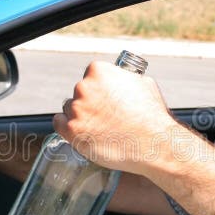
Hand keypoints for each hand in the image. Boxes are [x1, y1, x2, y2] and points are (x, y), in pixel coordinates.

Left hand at [53, 61, 177, 172]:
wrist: (154, 144)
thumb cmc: (152, 115)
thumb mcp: (142, 83)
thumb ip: (123, 78)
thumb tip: (119, 78)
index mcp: (98, 71)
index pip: (90, 77)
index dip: (99, 89)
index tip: (105, 99)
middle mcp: (84, 87)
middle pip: (79, 93)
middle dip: (90, 103)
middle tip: (106, 116)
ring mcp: (77, 110)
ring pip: (70, 110)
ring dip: (81, 116)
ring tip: (101, 128)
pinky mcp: (72, 132)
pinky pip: (59, 124)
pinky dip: (68, 128)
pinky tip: (81, 131)